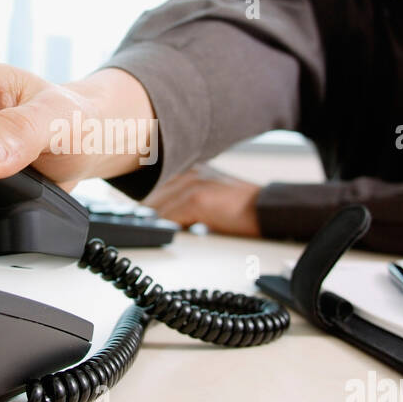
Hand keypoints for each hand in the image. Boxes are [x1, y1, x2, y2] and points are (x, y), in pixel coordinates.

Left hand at [143, 163, 261, 236]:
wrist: (266, 209)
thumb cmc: (244, 207)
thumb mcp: (211, 197)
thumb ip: (188, 201)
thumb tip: (167, 216)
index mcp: (193, 170)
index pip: (156, 183)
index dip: (145, 199)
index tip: (135, 209)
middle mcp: (191, 172)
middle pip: (153, 192)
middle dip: (145, 209)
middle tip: (138, 222)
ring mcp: (193, 184)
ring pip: (158, 204)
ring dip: (153, 218)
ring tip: (149, 228)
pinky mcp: (197, 199)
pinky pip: (170, 216)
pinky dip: (165, 225)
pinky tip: (166, 231)